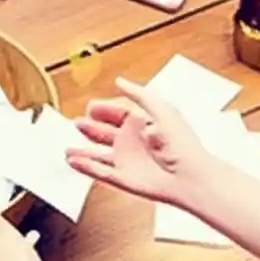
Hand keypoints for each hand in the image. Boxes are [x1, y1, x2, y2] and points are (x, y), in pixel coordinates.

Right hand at [65, 77, 217, 205]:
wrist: (190, 176)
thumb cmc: (183, 144)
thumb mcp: (162, 109)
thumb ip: (139, 95)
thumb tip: (120, 81)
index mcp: (143, 124)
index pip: (118, 115)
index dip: (104, 110)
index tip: (91, 106)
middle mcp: (133, 143)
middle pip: (105, 134)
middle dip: (90, 128)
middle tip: (77, 122)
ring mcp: (127, 161)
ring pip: (99, 155)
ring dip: (83, 151)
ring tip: (68, 148)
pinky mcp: (123, 179)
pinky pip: (99, 172)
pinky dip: (85, 166)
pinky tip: (73, 161)